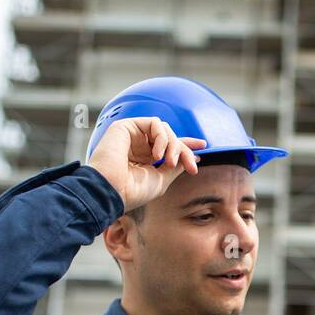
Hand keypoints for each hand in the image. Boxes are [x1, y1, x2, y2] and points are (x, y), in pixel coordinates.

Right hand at [86, 116, 206, 212]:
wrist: (111, 190)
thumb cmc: (132, 191)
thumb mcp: (161, 180)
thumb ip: (176, 167)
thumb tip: (191, 156)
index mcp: (145, 160)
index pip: (168, 147)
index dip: (185, 145)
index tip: (203, 147)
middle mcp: (138, 147)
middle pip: (170, 138)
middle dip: (184, 149)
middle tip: (191, 165)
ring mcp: (132, 136)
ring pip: (164, 130)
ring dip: (174, 145)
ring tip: (169, 162)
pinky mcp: (125, 127)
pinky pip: (154, 123)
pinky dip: (161, 137)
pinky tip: (157, 153)